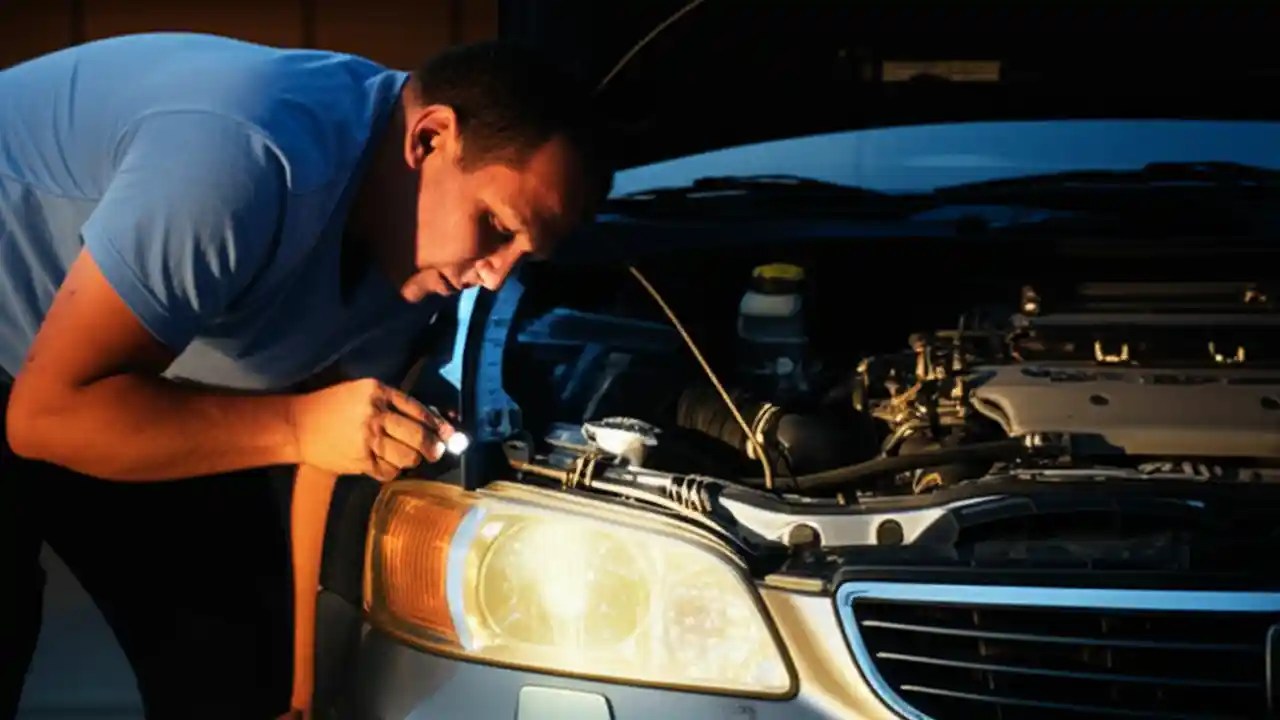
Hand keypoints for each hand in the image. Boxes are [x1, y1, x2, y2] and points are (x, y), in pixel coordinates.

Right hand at [288, 378, 455, 481]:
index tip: (449, 435)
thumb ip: (392, 403)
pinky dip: (393, 470)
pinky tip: (387, 463)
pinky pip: (389, 471)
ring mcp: (367, 439)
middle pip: (418, 435)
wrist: (298, 424)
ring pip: (408, 456)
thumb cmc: (332, 406)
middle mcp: (375, 414)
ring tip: (408, 456)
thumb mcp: (362, 393)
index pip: (418, 409)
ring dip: (413, 459)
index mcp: (378, 392)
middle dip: (433, 447)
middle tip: (436, 452)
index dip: (437, 425)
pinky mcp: (360, 460)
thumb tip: (429, 421)